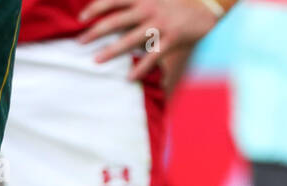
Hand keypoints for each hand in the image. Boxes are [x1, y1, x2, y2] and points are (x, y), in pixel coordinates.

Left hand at [79, 0, 219, 81]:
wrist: (206, 8)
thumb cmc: (180, 2)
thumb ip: (138, 0)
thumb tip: (118, 7)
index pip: (111, 1)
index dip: (93, 9)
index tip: (81, 18)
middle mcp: (148, 11)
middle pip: (114, 22)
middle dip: (94, 32)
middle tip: (80, 42)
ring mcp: (159, 27)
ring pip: (129, 41)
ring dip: (111, 51)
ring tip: (97, 60)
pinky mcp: (171, 41)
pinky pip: (152, 57)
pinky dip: (140, 68)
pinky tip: (129, 77)